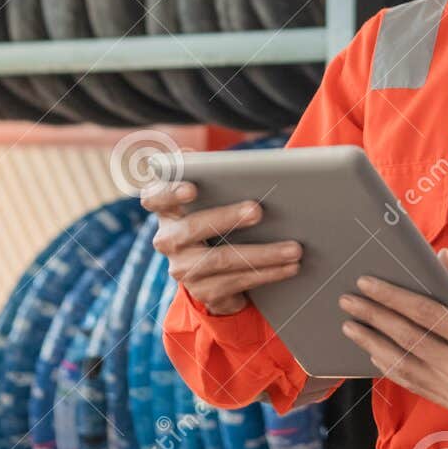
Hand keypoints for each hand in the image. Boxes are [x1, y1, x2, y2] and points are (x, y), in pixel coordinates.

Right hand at [141, 180, 301, 315]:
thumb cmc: (217, 219)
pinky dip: (269, 273)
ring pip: (222, 259)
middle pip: (192, 228)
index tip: (191, 188)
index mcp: (166, 210)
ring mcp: (183, 269)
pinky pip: (238, 281)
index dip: (169, 192)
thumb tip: (216, 157)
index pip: (154, 197)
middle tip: (258, 210)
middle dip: (227, 218)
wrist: (216, 272)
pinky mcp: (203, 291)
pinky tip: (290, 267)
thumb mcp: (210, 199)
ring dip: (263, 253)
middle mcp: (167, 240)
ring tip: (293, 248)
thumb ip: (210, 176)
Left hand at [338, 249, 447, 419]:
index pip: (424, 315)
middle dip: (373, 318)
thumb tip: (440, 257)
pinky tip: (375, 353)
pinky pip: (415, 384)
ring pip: (405, 365)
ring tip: (351, 327)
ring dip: (373, 344)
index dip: (391, 298)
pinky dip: (391, 368)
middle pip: (407, 339)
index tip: (366, 284)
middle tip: (347, 302)